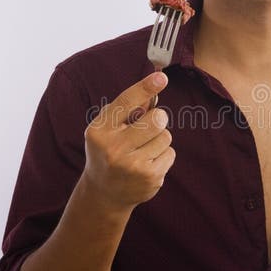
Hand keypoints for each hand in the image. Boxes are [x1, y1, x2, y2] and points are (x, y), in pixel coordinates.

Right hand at [83, 72, 174, 211]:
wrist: (104, 192)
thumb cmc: (107, 151)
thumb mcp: (107, 129)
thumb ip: (126, 109)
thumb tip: (152, 90)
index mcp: (100, 130)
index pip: (126, 102)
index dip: (145, 87)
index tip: (161, 77)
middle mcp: (114, 148)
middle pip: (157, 119)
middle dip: (158, 118)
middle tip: (148, 126)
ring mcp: (133, 165)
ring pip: (166, 136)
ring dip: (159, 139)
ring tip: (143, 149)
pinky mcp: (150, 177)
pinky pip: (170, 153)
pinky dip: (162, 155)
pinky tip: (147, 163)